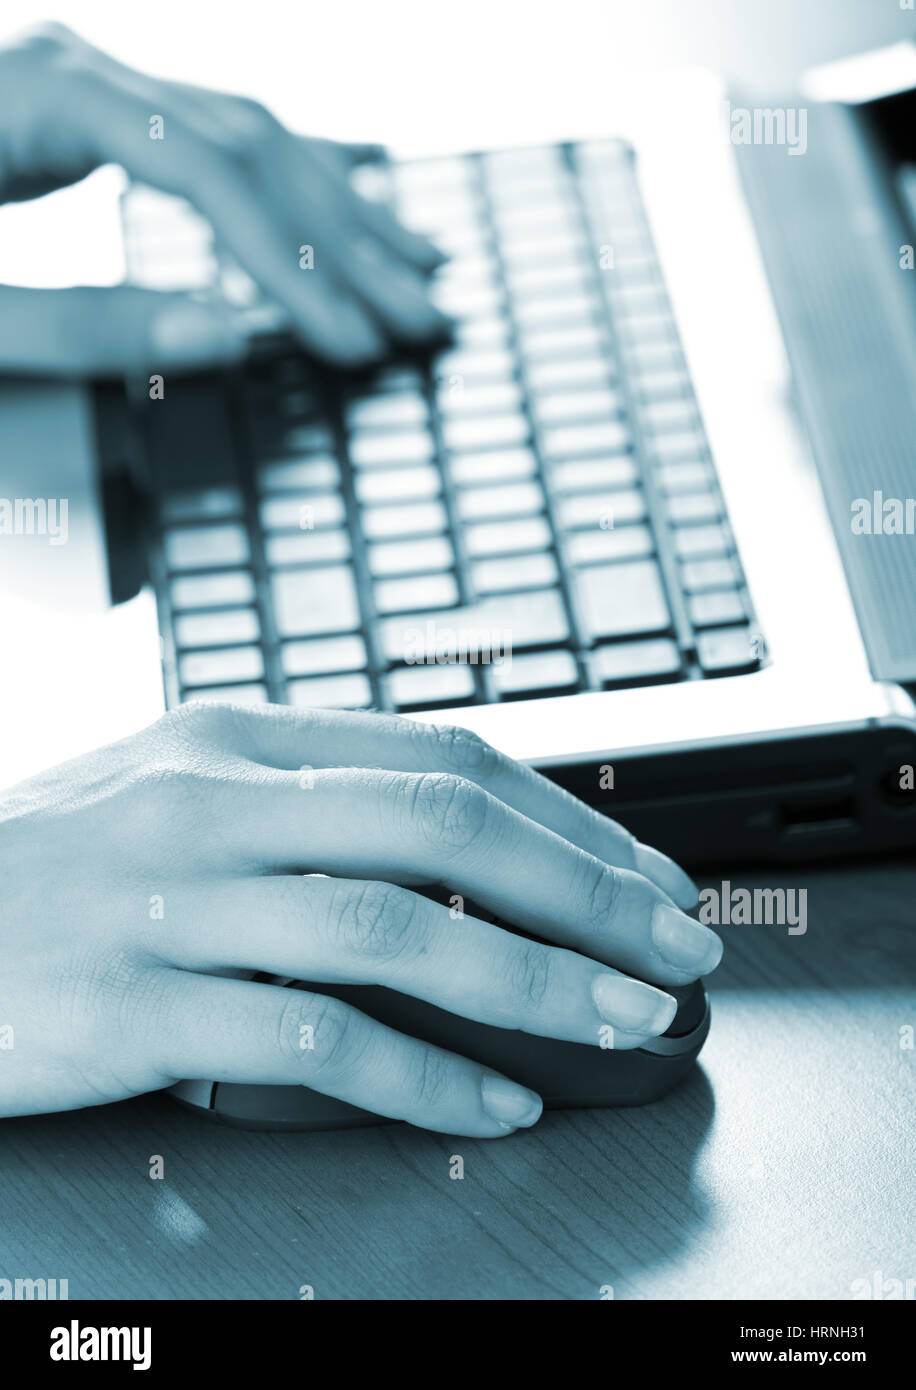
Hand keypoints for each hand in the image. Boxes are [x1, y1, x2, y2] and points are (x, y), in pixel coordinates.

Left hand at [0, 23, 448, 374]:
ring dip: (338, 208)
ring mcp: (88, 82)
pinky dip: (286, 173)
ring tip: (420, 266)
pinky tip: (351, 183)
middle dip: (345, 242)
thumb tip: (228, 333)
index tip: (353, 342)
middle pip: (252, 144)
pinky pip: (213, 134)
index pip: (211, 177)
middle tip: (426, 316)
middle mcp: (80, 68)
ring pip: (247, 132)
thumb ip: (86, 324)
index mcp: (45, 95)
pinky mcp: (88, 111)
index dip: (294, 267)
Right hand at [0, 703, 719, 1135]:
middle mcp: (215, 801)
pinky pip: (314, 1040)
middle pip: (446, 826)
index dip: (569, 818)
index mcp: (239, 738)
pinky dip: (425, 1078)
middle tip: (677, 944)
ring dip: (536, 980)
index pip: (445, 759)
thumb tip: (462, 844)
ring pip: (398, 928)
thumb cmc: (52, 863)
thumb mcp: (178, 790)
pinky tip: (494, 1104)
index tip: (646, 873)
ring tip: (626, 1018)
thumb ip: (307, 802)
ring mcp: (173, 900)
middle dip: (588, 889)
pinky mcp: (135, 1006)